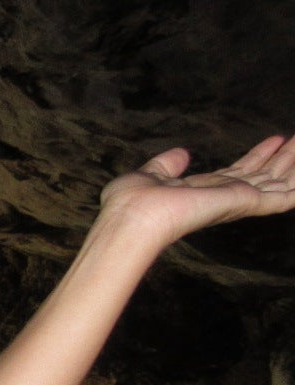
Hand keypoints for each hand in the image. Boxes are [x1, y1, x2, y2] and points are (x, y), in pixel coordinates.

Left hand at [99, 134, 294, 245]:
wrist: (133, 216)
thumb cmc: (132, 202)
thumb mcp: (150, 174)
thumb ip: (167, 165)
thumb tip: (181, 155)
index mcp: (204, 190)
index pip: (239, 172)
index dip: (259, 156)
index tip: (276, 140)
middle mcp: (223, 197)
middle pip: (264, 175)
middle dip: (285, 158)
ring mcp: (235, 202)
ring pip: (278, 183)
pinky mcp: (244, 204)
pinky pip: (282, 198)